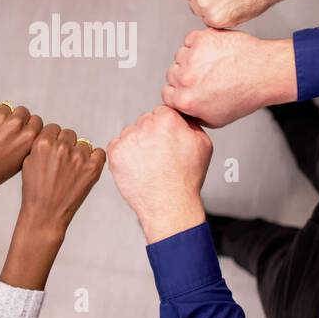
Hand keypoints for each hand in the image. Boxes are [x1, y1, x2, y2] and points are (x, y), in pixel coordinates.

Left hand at [0, 103, 42, 227]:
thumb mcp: (20, 162)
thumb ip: (28, 144)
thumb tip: (29, 132)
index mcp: (29, 137)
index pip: (36, 120)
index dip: (28, 126)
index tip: (21, 130)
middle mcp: (16, 125)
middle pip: (22, 111)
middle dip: (16, 119)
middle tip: (5, 132)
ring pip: (5, 108)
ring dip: (0, 117)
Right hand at [0, 123, 105, 289]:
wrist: (45, 214)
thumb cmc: (35, 190)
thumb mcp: (28, 162)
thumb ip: (40, 144)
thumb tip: (51, 134)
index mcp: (43, 143)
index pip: (54, 128)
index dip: (53, 138)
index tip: (53, 150)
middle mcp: (62, 147)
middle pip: (69, 134)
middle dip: (66, 144)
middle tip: (62, 161)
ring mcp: (79, 158)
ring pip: (83, 143)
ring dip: (79, 152)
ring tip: (71, 169)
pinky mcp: (93, 169)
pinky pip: (99, 153)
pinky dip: (95, 158)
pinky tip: (86, 167)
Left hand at [107, 105, 211, 243]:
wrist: (169, 205)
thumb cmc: (186, 179)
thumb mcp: (203, 144)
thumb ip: (191, 123)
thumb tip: (182, 115)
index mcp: (167, 119)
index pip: (162, 112)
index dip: (166, 128)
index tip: (168, 142)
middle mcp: (145, 125)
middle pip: (145, 121)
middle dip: (151, 134)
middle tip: (160, 155)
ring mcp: (128, 139)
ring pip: (131, 133)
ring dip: (137, 144)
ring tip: (150, 164)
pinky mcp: (115, 153)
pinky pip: (118, 146)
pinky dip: (125, 155)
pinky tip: (138, 167)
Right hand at [162, 29, 295, 127]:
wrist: (264, 73)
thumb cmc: (245, 96)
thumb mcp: (216, 120)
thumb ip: (193, 116)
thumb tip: (182, 111)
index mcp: (185, 101)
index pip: (167, 94)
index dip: (179, 91)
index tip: (192, 88)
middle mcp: (186, 79)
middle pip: (172, 74)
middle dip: (185, 75)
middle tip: (206, 76)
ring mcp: (192, 57)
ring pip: (180, 55)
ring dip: (192, 58)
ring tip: (213, 63)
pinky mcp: (202, 39)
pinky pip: (190, 39)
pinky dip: (199, 43)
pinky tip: (214, 51)